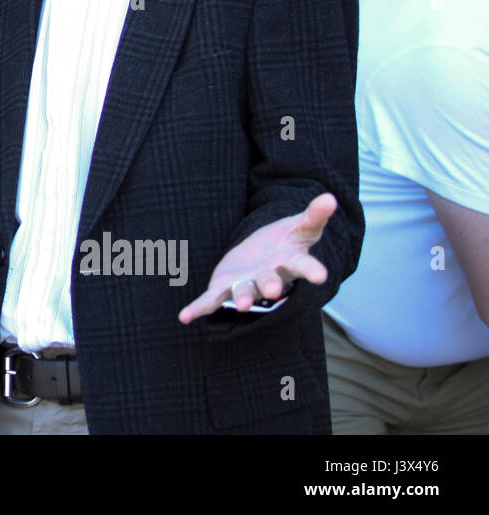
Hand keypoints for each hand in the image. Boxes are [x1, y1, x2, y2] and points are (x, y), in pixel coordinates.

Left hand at [178, 193, 336, 323]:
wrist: (263, 255)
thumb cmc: (285, 243)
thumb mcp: (299, 227)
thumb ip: (313, 216)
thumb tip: (330, 198)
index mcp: (289, 262)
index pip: (303, 265)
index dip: (311, 270)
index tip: (321, 275)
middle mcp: (268, 277)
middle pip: (269, 282)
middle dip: (270, 286)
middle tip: (272, 291)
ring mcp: (246, 285)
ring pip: (243, 292)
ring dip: (242, 299)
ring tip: (242, 305)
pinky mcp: (224, 287)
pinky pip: (211, 300)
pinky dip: (199, 308)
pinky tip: (185, 317)